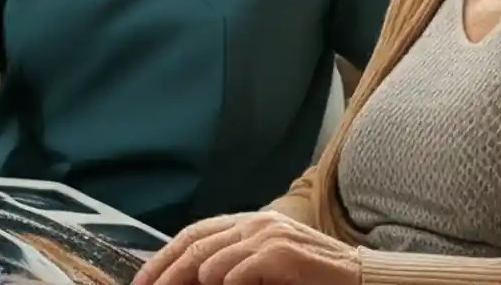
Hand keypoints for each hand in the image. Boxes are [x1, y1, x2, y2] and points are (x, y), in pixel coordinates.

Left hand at [131, 211, 360, 284]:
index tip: (142, 281)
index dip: (163, 256)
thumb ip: (233, 263)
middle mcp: (256, 222)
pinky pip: (239, 273)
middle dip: (165, 272)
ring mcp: (269, 235)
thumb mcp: (266, 264)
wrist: (358, 278)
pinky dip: (228, 284)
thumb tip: (191, 278)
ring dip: (193, 283)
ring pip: (212, 260)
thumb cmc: (311, 277)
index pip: (194, 233)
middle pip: (195, 245)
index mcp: (249, 222)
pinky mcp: (282, 254)